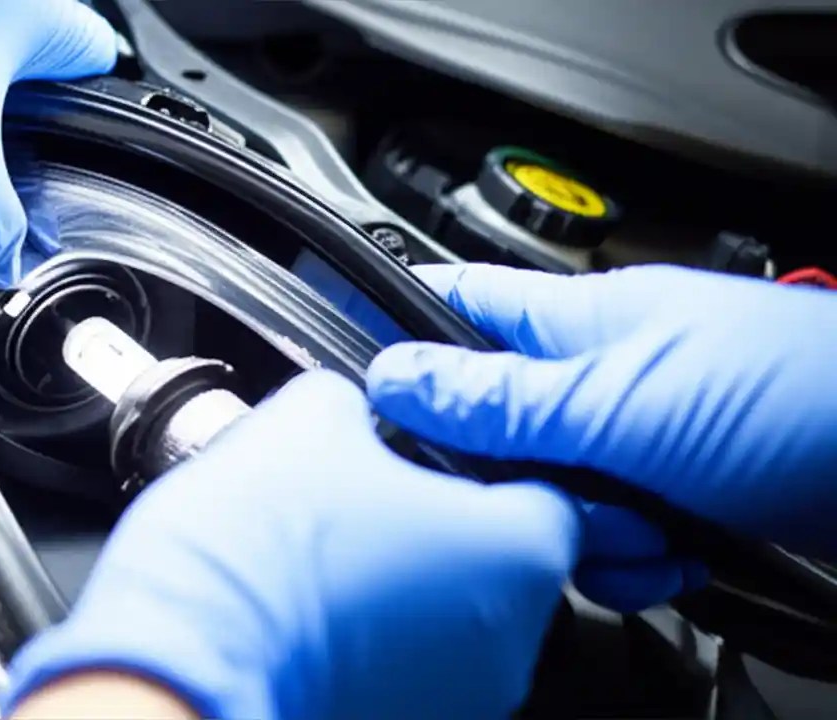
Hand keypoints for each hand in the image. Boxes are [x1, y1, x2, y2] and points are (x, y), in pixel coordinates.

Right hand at [0, 371, 578, 719]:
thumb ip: (360, 401)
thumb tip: (355, 404)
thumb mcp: (310, 421)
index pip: (558, 491)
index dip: (502, 450)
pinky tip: (317, 597)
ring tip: (332, 542)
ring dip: (410, 574)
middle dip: (446, 516)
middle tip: (378, 485)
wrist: (184, 661)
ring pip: (456, 612)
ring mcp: (462, 694)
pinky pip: (414, 659)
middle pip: (506, 557)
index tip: (460, 439)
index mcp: (513, 551)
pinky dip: (380, 627)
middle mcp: (509, 638)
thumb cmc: (256, 557)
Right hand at [367, 263, 836, 611]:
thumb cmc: (797, 396)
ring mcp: (637, 439)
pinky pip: (606, 539)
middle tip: (549, 497)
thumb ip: (500, 399)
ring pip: (545, 496)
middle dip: (510, 480)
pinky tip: (674, 553)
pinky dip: (629, 561)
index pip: (457, 305)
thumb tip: (394, 378)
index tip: (362, 385)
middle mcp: (599, 377)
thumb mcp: (621, 400)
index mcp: (578, 320)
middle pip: (492, 429)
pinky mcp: (675, 496)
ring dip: (581, 532)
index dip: (402, 334)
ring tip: (642, 529)